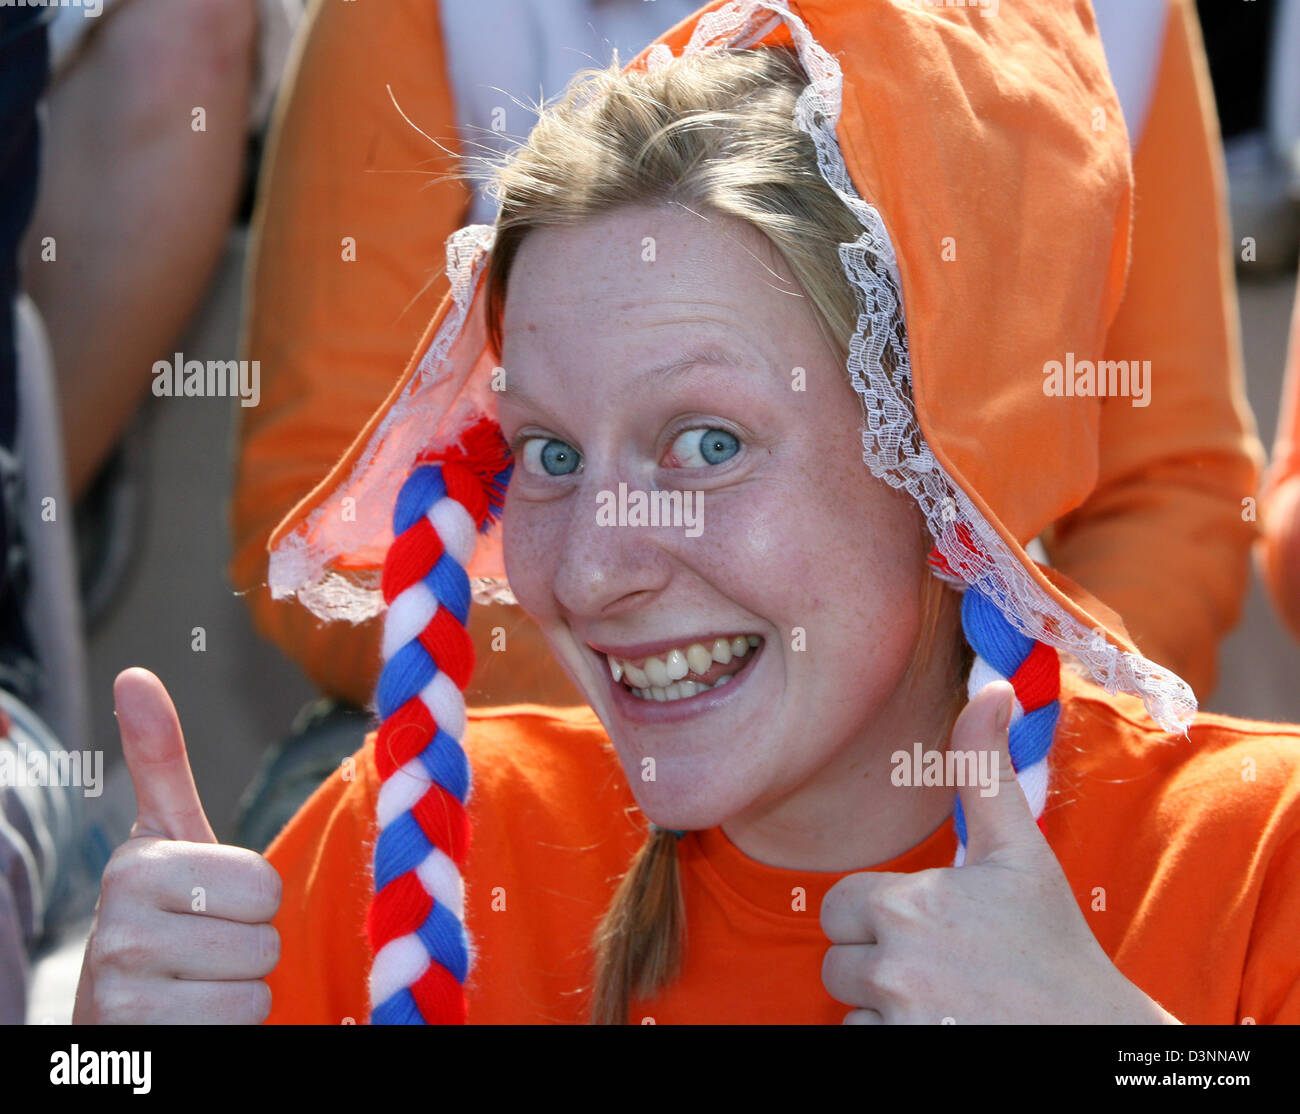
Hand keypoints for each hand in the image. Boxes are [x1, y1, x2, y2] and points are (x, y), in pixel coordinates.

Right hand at [73, 668, 281, 1023]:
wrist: (124, 1020)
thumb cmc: (163, 918)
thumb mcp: (165, 840)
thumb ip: (158, 760)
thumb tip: (134, 674)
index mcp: (134, 866)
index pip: (263, 884)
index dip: (252, 903)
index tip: (206, 907)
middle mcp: (118, 926)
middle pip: (264, 935)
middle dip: (248, 947)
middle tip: (205, 951)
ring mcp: (123, 988)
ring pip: (257, 984)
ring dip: (239, 991)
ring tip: (196, 985)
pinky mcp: (141, 1038)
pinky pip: (242, 1024)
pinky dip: (229, 1028)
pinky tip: (189, 1020)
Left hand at [820, 680, 1178, 1023]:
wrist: (1092, 1039)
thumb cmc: (1052, 944)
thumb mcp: (1021, 852)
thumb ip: (985, 772)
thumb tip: (992, 688)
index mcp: (909, 906)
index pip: (840, 905)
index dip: (877, 913)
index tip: (928, 922)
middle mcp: (894, 968)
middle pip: (837, 958)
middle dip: (873, 958)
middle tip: (938, 963)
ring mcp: (898, 1024)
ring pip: (848, 1004)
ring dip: (883, 1004)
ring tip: (946, 998)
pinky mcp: (902, 1062)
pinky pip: (860, 1043)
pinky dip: (892, 1039)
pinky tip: (943, 1028)